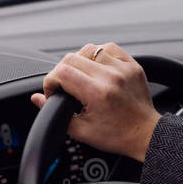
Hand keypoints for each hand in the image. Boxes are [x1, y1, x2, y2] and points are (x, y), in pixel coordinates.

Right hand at [31, 43, 161, 162]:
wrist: (145, 134)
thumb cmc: (116, 135)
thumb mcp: (81, 131)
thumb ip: (56, 113)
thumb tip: (37, 98)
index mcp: (97, 94)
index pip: (62, 72)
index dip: (50, 81)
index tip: (53, 92)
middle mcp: (110, 77)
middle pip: (71, 58)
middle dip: (61, 72)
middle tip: (65, 87)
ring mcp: (123, 68)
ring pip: (89, 49)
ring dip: (79, 62)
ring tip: (81, 77)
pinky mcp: (132, 64)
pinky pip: (108, 48)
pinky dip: (98, 55)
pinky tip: (96, 69)